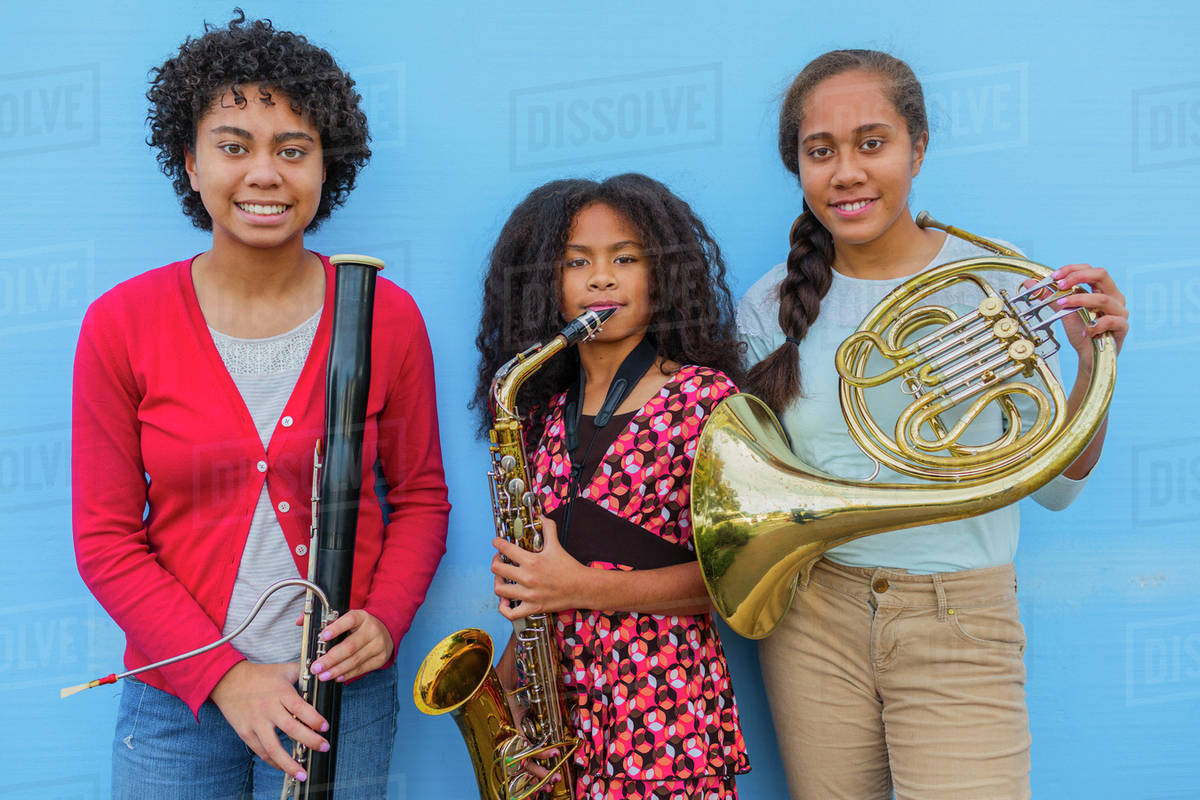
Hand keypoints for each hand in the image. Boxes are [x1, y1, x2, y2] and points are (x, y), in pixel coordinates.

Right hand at [210, 660, 328, 779]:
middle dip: (310, 741)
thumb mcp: (283, 669)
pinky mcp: (246, 733)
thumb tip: (321, 674)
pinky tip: (284, 767)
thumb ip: (303, 672)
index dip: (315, 719)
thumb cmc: (260, 675)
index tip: (325, 728)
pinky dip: (273, 762)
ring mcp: (256, 723)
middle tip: (324, 747)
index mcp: (281, 693)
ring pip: (274, 747)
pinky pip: (261, 752)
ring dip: (289, 763)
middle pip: (291, 729)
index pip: (301, 708)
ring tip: (303, 773)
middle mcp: (269, 709)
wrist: (228, 681)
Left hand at [309, 609, 393, 682]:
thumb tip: (299, 621)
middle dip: (330, 658)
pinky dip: (348, 674)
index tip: (322, 637)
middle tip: (316, 667)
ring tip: (323, 676)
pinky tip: (337, 677)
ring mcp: (378, 645)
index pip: (348, 620)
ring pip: (355, 660)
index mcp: (361, 617)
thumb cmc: (359, 625)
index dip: (335, 628)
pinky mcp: (380, 658)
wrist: (385, 630)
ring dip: (337, 669)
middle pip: (350, 646)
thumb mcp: (345, 617)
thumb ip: (321, 618)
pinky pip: (362, 668)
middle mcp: (371, 629)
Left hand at [492, 516, 588, 618]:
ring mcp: (529, 594)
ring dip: (497, 582)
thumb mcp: (557, 545)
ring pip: (500, 589)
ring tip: (501, 578)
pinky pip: (511, 613)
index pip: (506, 549)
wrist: (582, 587)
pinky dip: (504, 607)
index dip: (497, 543)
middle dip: (495, 561)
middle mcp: (528, 578)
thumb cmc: (569, 568)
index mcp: (532, 561)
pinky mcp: (533, 607)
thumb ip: (548, 529)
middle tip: (499, 559)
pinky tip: (506, 600)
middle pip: (497, 569)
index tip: (496, 542)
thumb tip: (543, 518)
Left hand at [1035, 264, 1128, 364]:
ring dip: (1080, 300)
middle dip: (1078, 277)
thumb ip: (1050, 296)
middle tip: (1060, 286)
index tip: (1054, 277)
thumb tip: (1029, 283)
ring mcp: (1120, 311)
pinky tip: (1084, 331)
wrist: (1088, 356)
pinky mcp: (1123, 327)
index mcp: (1102, 289)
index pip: (1090, 270)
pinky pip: (1111, 321)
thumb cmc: (1080, 332)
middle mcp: (1114, 297)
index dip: (1072, 270)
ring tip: (1063, 305)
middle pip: (1102, 274)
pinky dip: (1094, 325)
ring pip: (1103, 298)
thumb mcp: (1063, 311)